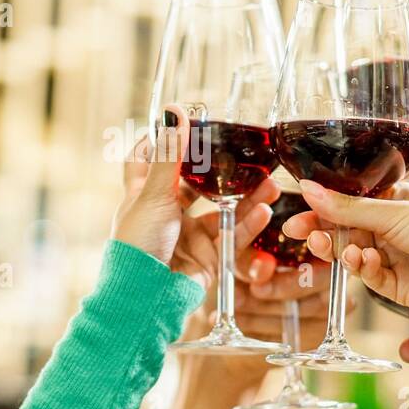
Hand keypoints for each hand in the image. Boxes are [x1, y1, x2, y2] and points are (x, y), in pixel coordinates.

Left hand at [112, 105, 278, 291]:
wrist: (146, 298)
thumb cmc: (138, 245)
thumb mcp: (154, 195)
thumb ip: (170, 156)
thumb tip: (173, 111)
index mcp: (143, 196)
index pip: (147, 161)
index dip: (161, 142)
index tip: (181, 124)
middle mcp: (166, 214)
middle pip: (195, 185)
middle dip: (221, 171)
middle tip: (245, 153)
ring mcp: (187, 236)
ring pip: (221, 209)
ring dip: (246, 197)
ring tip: (271, 182)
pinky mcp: (207, 257)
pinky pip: (231, 236)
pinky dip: (248, 224)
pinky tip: (265, 210)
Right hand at [282, 180, 408, 318]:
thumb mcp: (392, 211)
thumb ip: (346, 207)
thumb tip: (307, 188)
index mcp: (392, 202)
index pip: (346, 206)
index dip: (320, 212)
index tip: (296, 218)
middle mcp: (391, 230)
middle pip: (345, 233)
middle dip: (324, 235)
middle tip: (303, 237)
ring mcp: (394, 258)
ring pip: (353, 256)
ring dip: (343, 252)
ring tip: (343, 250)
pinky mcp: (397, 286)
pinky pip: (370, 278)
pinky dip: (363, 270)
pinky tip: (366, 261)